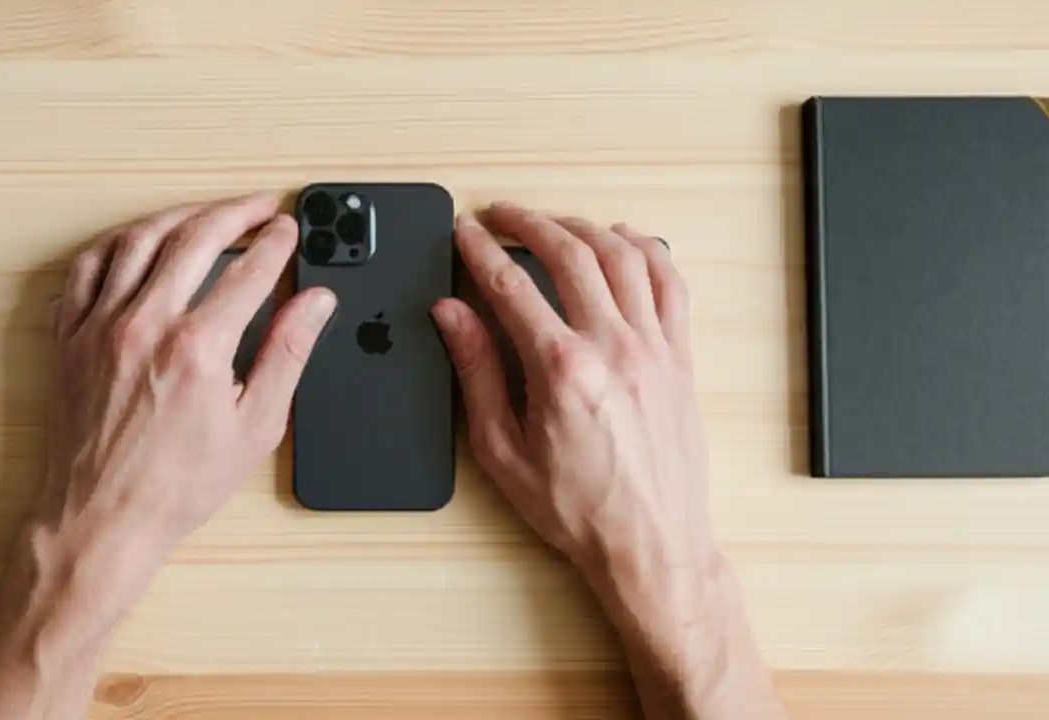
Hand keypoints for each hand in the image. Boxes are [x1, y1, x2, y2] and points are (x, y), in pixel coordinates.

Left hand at [40, 192, 335, 610]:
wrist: (102, 518)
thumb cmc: (177, 484)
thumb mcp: (255, 426)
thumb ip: (287, 354)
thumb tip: (314, 304)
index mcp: (198, 347)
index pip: (249, 270)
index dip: (276, 243)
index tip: (287, 230)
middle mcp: (145, 324)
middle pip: (195, 238)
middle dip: (234, 213)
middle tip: (258, 208)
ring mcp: (100, 326)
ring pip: (138, 240)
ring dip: (179, 216)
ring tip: (206, 214)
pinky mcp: (70, 337)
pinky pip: (87, 268)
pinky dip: (116, 244)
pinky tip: (137, 242)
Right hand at [434, 203, 783, 719]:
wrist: (650, 545)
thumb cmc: (578, 509)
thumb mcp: (502, 450)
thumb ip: (476, 371)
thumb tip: (452, 315)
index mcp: (561, 370)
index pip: (510, 286)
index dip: (479, 250)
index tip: (463, 232)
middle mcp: (614, 348)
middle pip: (569, 254)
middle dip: (528, 222)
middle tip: (500, 216)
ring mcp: (655, 348)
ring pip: (623, 255)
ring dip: (583, 227)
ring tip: (554, 224)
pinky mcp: (681, 357)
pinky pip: (671, 282)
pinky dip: (646, 249)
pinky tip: (624, 241)